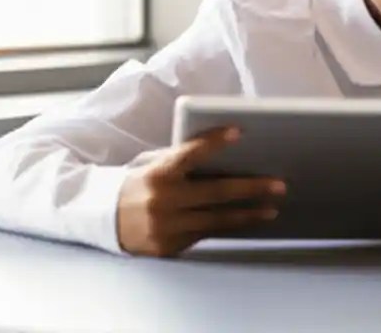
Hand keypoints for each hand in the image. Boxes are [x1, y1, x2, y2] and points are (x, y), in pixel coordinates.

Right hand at [116, 127, 285, 256]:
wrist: (101, 219)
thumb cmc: (137, 183)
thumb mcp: (152, 164)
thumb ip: (181, 160)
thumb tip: (223, 153)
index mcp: (158, 173)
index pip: (190, 154)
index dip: (214, 142)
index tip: (238, 132)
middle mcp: (162, 200)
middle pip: (215, 193)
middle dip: (251, 189)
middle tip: (279, 185)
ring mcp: (165, 226)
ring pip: (216, 220)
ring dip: (247, 214)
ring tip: (270, 209)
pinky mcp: (168, 246)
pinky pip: (204, 235)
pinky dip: (225, 227)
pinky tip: (245, 221)